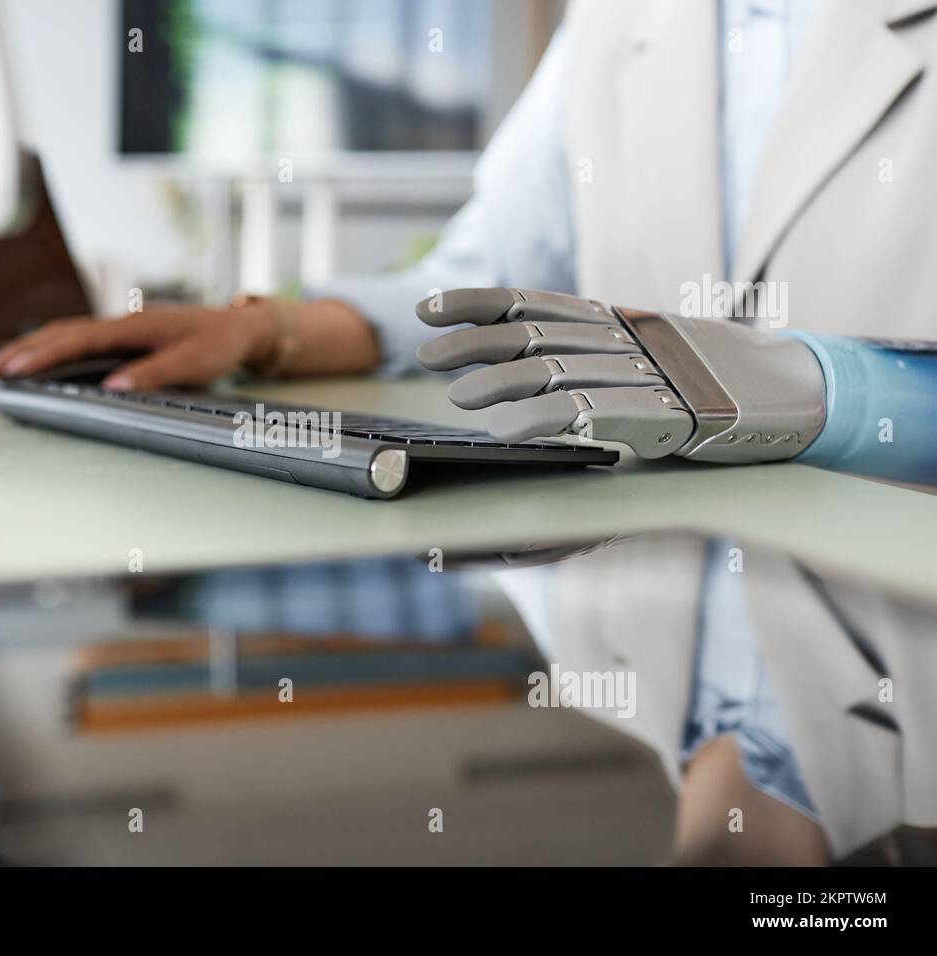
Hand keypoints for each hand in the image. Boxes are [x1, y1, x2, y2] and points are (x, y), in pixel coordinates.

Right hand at [0, 304, 278, 389]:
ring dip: (29, 348)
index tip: (13, 370)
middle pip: (58, 333)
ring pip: (64, 333)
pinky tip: (36, 359)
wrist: (239, 328)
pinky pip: (76, 338)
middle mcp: (121, 322)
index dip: (42, 355)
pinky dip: (50, 347)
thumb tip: (114, 389)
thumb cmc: (218, 344)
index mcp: (133, 326)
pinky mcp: (122, 336)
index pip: (76, 340)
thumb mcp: (192, 364)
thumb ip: (153, 375)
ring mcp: (119, 327)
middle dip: (18, 351)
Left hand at [415, 288, 826, 461]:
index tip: (430, 308)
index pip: (533, 302)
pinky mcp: (660, 416)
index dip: (477, 302)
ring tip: (455, 395)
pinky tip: (502, 430)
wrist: (791, 398)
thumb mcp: (647, 351)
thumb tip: (521, 357)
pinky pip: (587, 415)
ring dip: (497, 382)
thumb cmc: (709, 383)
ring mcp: (642, 374)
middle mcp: (624, 338)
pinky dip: (538, 421)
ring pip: (553, 371)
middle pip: (533, 334)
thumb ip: (592, 349)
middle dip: (473, 343)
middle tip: (426, 356)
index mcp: (617, 318)